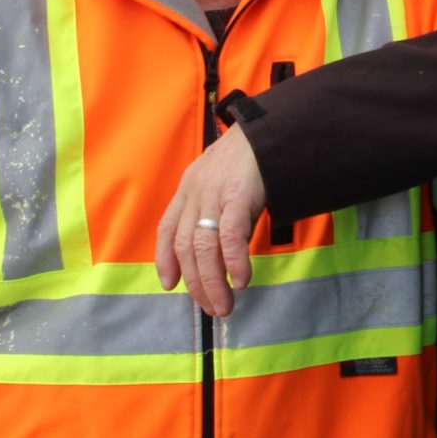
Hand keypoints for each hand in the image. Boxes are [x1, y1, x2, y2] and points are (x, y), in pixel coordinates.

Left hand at [156, 132, 266, 317]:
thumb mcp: (223, 183)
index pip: (167, 228)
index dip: (164, 259)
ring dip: (213, 281)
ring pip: (204, 246)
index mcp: (189, 188)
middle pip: (185, 246)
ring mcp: (215, 193)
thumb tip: (223, 252)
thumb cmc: (252, 158)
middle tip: (210, 308)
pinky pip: (229, 235)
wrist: (272, 130)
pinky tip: (240, 279)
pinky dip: (233, 261)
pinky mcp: (238, 194)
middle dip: (196, 283)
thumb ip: (218, 212)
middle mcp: (195, 192)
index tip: (170, 285)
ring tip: (224, 305)